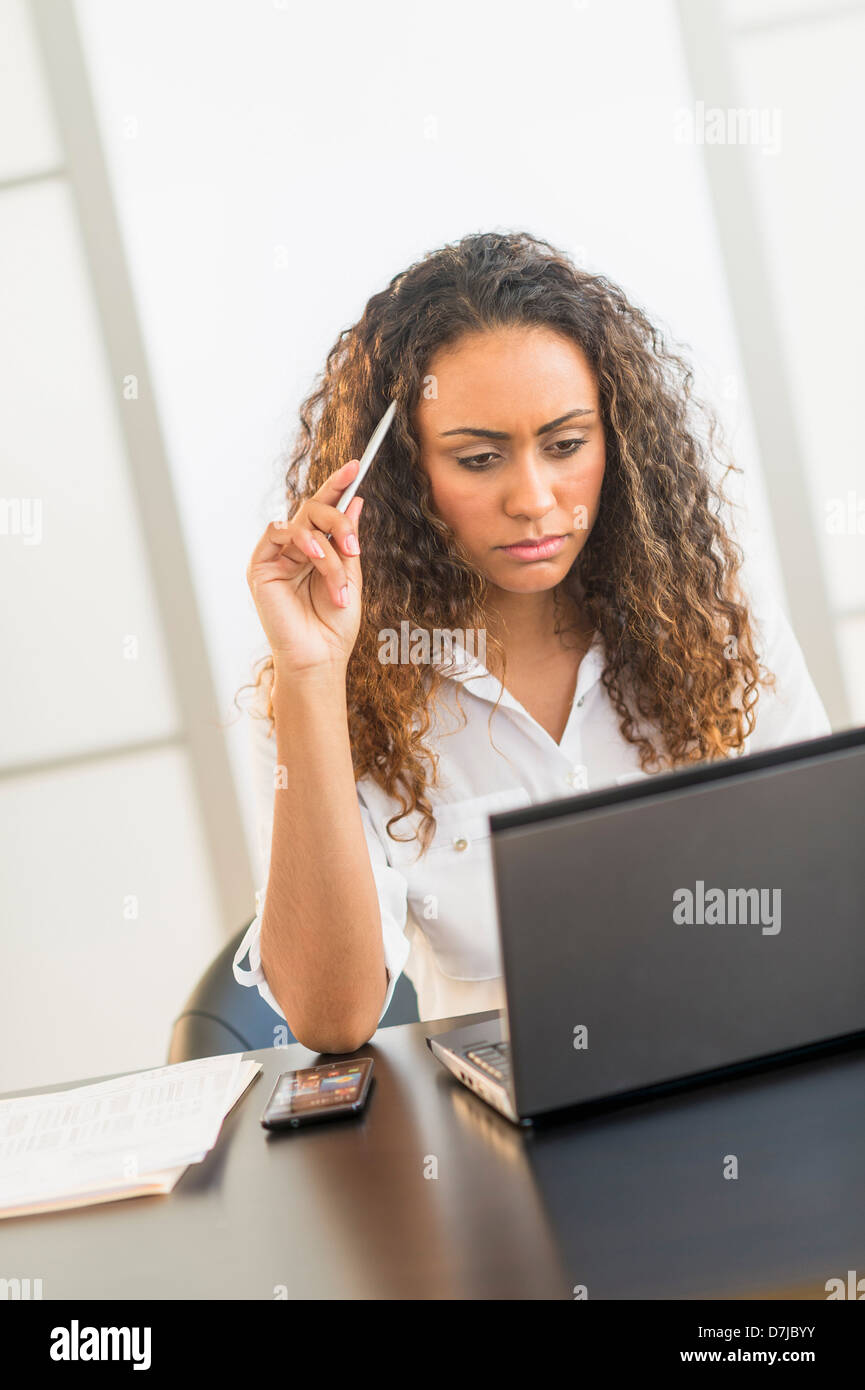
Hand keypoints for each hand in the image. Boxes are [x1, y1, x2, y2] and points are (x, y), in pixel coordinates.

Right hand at [246, 459, 364, 672]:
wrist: (320, 657)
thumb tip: (356, 500)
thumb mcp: (351, 575)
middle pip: (314, 510)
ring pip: (302, 523)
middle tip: (354, 547)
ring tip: (338, 578)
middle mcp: (295, 549)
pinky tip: (313, 557)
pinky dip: (301, 541)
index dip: (338, 486)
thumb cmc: (335, 625)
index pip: (325, 511)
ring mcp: (276, 556)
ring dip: (327, 548)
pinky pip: (277, 532)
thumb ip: (348, 539)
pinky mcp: (260, 566)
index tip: (357, 465)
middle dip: (338, 522)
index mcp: (317, 550)